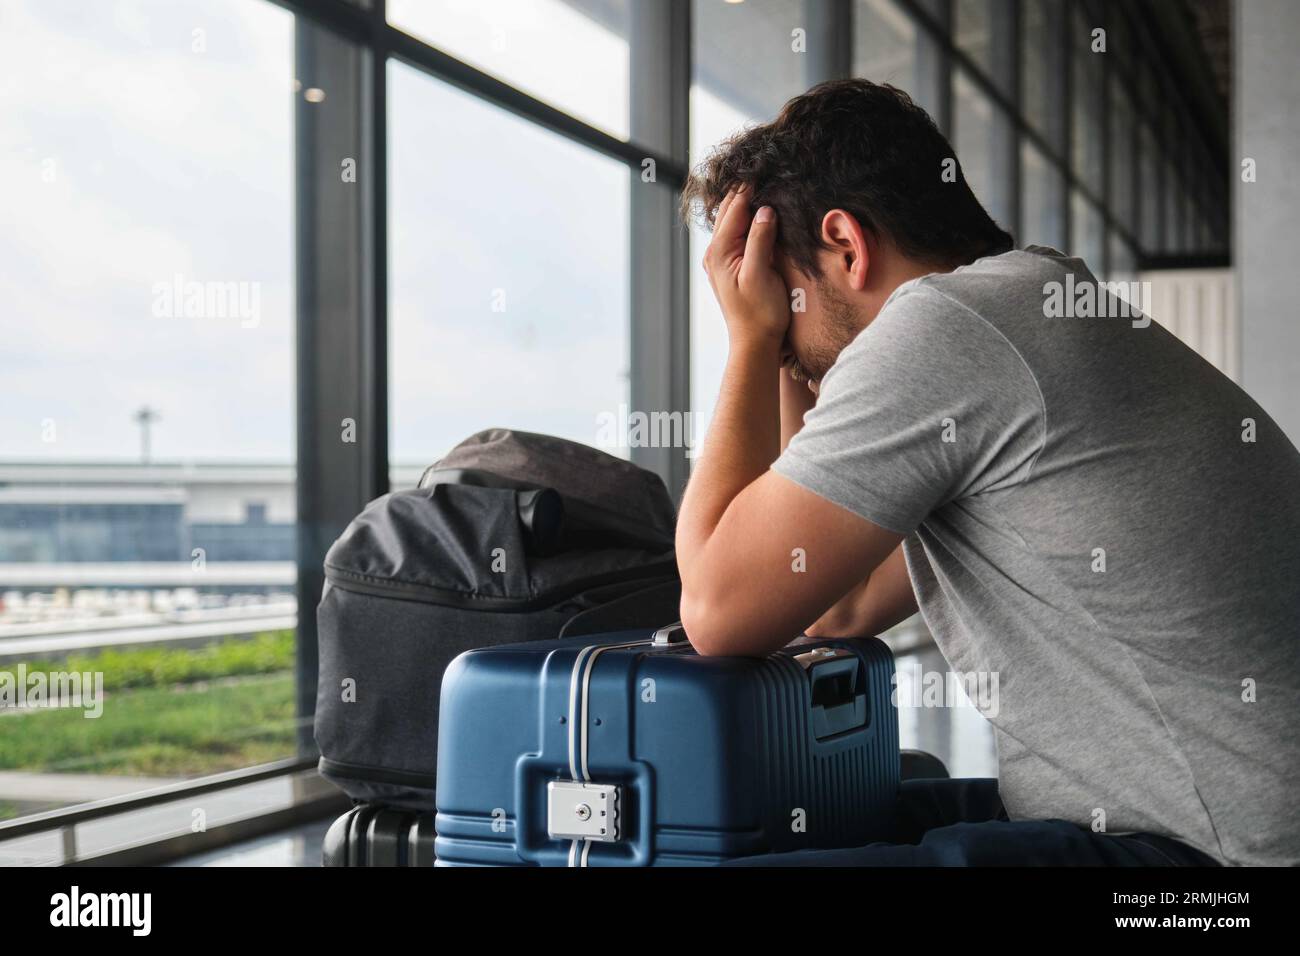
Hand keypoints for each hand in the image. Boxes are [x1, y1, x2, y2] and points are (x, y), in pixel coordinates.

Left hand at [701, 186, 789, 348]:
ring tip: (765, 184)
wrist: (755, 343)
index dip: (750, 186)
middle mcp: (715, 253)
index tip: (765, 166)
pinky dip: (748, 220)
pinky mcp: (731, 266)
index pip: (734, 208)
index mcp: (720, 252)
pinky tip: (761, 213)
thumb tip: (764, 209)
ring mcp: (721, 260)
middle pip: (729, 210)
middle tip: (767, 170)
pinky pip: (737, 234)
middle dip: (747, 191)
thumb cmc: (760, 313)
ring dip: (747, 204)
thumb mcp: (761, 274)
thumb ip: (759, 240)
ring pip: (732, 221)